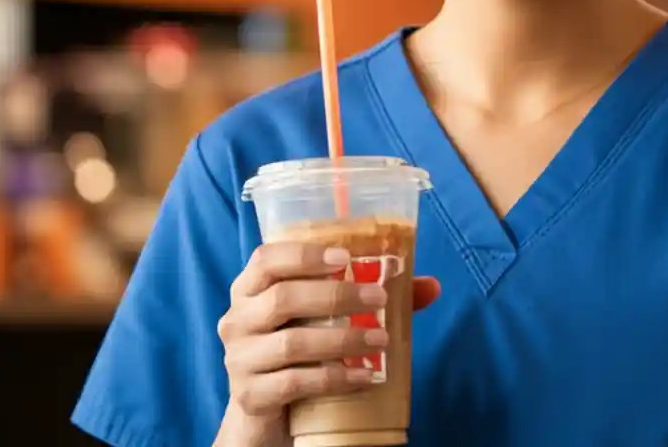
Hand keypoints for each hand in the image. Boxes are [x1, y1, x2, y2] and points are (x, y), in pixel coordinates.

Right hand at [213, 242, 439, 446]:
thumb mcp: (325, 318)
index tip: (345, 256)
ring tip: (380, 339)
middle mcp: (237, 319)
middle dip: (337, 296)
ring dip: (343, 339)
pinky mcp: (250, 395)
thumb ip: (370, 297)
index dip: (304, 255)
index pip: (266, 259)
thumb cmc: (300, 350)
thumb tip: (430, 285)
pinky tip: (363, 375)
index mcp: (250, 289)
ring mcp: (239, 359)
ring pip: (292, 343)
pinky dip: (334, 378)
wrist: (267, 412)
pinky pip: (295, 383)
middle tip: (379, 298)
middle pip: (284, 298)